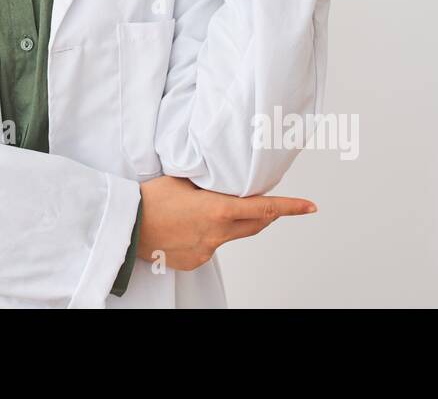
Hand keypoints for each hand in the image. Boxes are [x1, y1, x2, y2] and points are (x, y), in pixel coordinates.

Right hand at [136, 175, 316, 270]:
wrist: (127, 227)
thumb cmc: (149, 199)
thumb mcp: (183, 179)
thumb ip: (209, 182)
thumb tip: (222, 177)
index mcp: (218, 210)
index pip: (264, 208)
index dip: (291, 207)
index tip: (310, 206)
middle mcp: (218, 234)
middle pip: (255, 224)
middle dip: (266, 214)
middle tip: (269, 203)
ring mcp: (207, 250)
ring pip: (230, 235)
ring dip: (228, 223)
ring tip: (203, 210)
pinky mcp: (195, 261)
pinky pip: (209, 246)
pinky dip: (206, 235)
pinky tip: (186, 226)